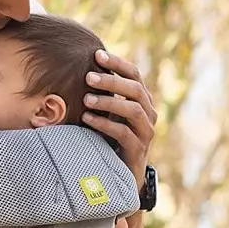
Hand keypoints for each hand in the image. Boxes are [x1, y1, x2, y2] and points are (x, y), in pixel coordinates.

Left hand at [83, 49, 156, 188]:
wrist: (123, 172)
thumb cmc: (111, 138)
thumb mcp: (108, 113)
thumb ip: (102, 94)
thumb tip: (79, 68)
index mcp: (142, 100)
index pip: (134, 74)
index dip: (117, 63)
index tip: (97, 54)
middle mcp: (149, 113)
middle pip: (135, 89)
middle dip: (111, 81)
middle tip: (88, 77)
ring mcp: (146, 131)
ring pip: (133, 110)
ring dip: (109, 101)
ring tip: (86, 99)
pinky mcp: (138, 149)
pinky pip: (124, 133)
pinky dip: (104, 124)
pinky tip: (87, 119)